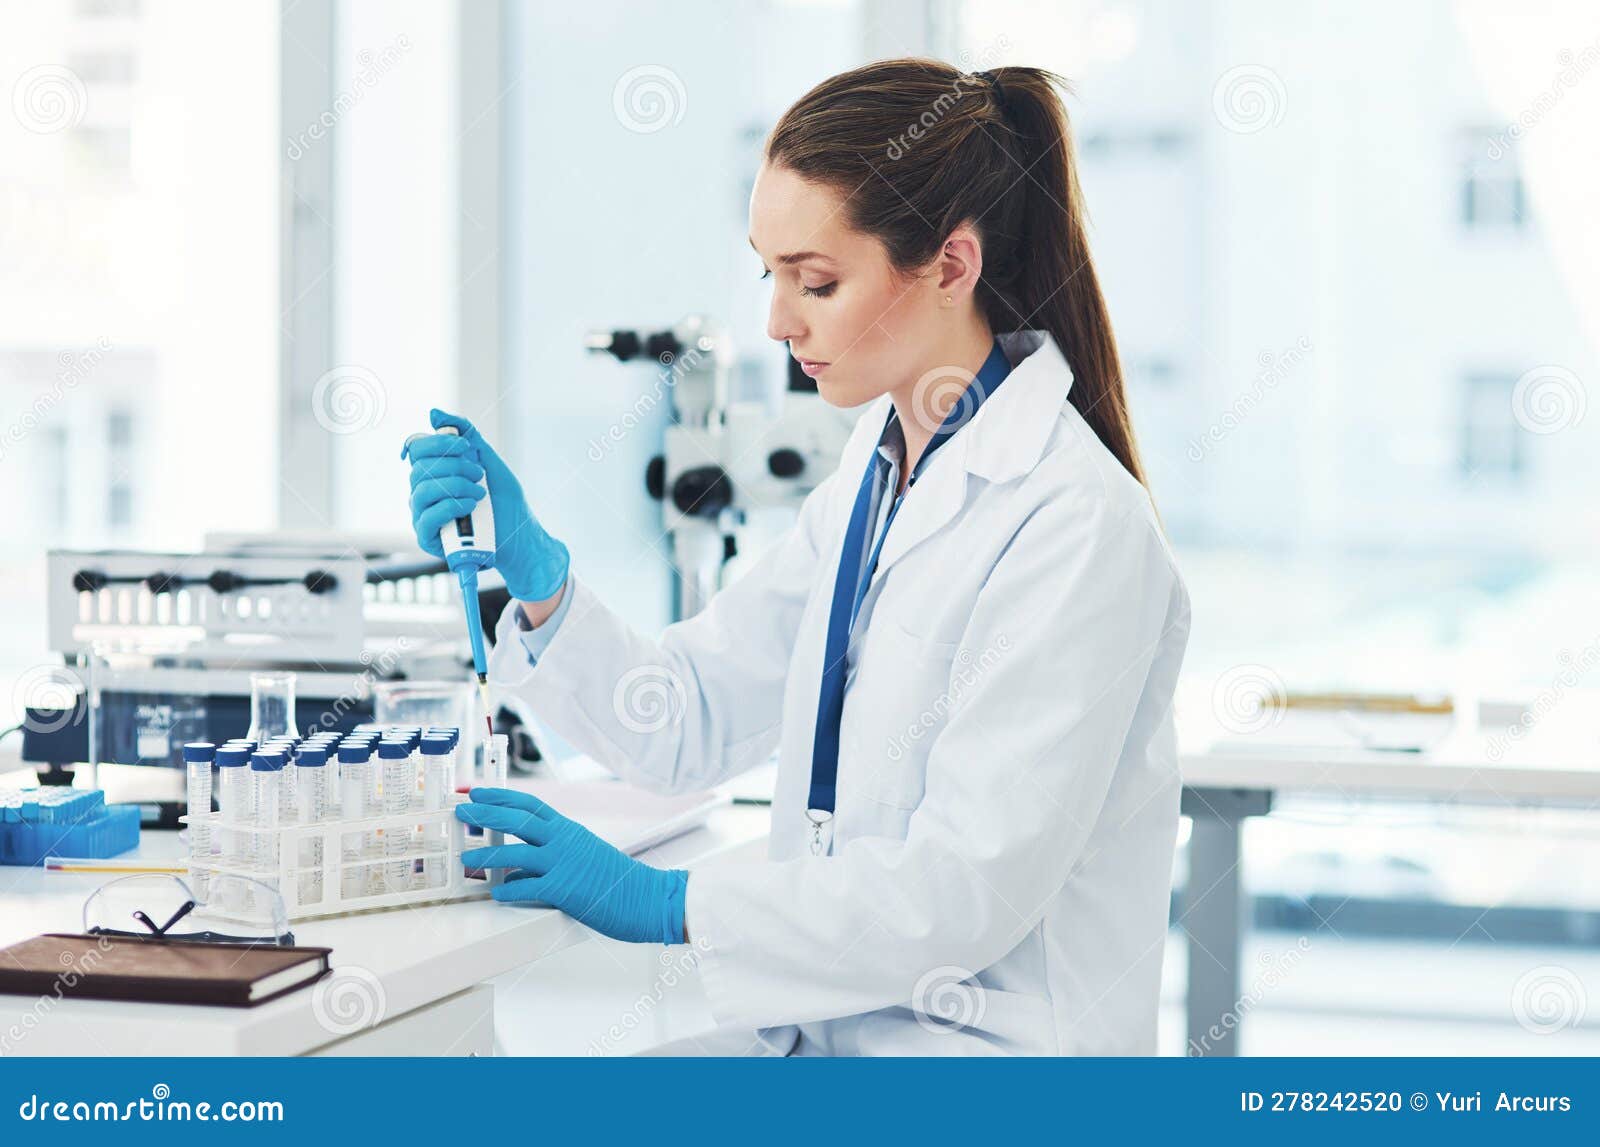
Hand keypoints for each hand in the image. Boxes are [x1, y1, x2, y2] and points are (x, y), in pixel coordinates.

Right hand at [404, 408, 569, 601]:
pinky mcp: (428, 538)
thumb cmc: (502, 499)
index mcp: (433, 472)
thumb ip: (464, 434)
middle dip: (455, 466)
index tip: (465, 448)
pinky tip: (470, 506)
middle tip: (480, 475)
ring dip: (456, 486)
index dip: (437, 443)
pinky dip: (450, 506)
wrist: (519, 533)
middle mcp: (422, 491)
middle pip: (420, 468)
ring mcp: (423, 515)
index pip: (416, 448)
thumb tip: (433, 413)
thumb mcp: (487, 460)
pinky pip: (427, 517)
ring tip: (479, 494)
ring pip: (421, 491)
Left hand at [457, 787, 687, 944]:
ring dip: (487, 854)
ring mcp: (564, 863)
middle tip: (463, 811)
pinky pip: (526, 887)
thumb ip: (555, 856)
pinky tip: (496, 893)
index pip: (530, 805)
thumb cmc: (619, 881)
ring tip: (466, 857)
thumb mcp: (587, 855)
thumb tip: (520, 869)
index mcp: (570, 830)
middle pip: (518, 820)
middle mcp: (565, 841)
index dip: (501, 796)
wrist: (649, 898)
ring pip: (515, 853)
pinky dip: (508, 890)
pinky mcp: (564, 889)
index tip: (479, 792)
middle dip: (486, 814)